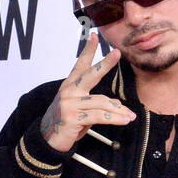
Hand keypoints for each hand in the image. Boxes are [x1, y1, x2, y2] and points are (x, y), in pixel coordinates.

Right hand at [38, 33, 137, 152]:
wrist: (47, 141)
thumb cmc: (65, 124)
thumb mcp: (80, 110)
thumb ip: (96, 104)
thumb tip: (118, 105)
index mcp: (69, 86)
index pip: (80, 65)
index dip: (87, 50)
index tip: (93, 36)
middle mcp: (69, 91)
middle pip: (90, 75)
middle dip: (105, 64)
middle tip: (117, 53)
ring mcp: (70, 103)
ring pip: (101, 102)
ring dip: (119, 110)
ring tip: (130, 116)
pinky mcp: (73, 117)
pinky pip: (99, 116)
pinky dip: (114, 119)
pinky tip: (124, 120)